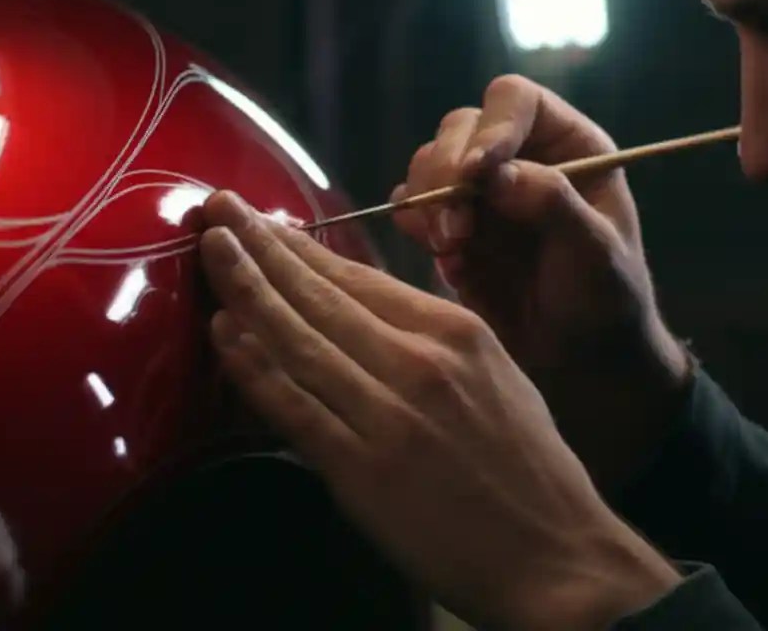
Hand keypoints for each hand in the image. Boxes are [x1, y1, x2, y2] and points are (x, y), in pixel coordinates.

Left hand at [199, 191, 679, 630]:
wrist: (558, 556)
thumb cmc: (530, 469)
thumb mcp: (497, 378)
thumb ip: (435, 341)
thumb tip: (367, 312)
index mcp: (457, 332)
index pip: (360, 277)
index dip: (301, 247)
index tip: (261, 221)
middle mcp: (421, 361)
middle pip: (321, 294)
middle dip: (260, 247)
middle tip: (217, 209)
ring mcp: (390, 413)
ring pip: (299, 340)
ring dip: (245, 290)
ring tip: (209, 250)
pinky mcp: (364, 469)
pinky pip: (295, 408)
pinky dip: (253, 370)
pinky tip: (223, 335)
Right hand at [396, 75, 690, 486]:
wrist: (583, 365)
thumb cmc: (607, 304)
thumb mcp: (597, 255)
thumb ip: (553, 205)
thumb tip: (495, 172)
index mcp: (568, 145)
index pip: (515, 101)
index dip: (491, 127)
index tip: (478, 173)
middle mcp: (519, 156)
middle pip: (459, 127)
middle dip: (447, 172)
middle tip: (455, 229)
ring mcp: (480, 192)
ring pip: (428, 164)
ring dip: (427, 200)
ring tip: (450, 247)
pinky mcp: (450, 228)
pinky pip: (413, 207)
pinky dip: (415, 225)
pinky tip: (442, 257)